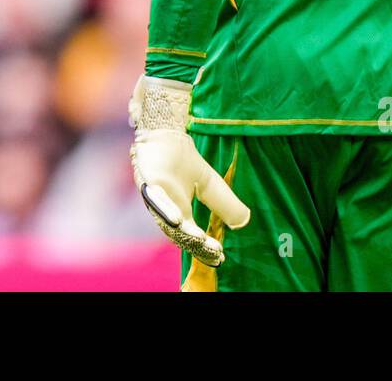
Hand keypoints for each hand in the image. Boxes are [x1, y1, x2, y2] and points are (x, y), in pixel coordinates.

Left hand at [129, 75, 250, 266]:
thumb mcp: (209, 184)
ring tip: (200, 241)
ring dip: (183, 231)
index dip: (205, 248)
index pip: (192, 236)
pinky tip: (179, 219)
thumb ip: (224, 202)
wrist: (167, 134)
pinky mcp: (147, 181)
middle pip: (179, 234)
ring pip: (167, 220)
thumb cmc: (183, 160)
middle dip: (196, 244)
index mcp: (179, 213)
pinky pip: (156, 198)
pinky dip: (166, 209)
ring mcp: (154, 197)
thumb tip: (244, 222)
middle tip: (214, 253)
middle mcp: (165, 210)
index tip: (220, 257)